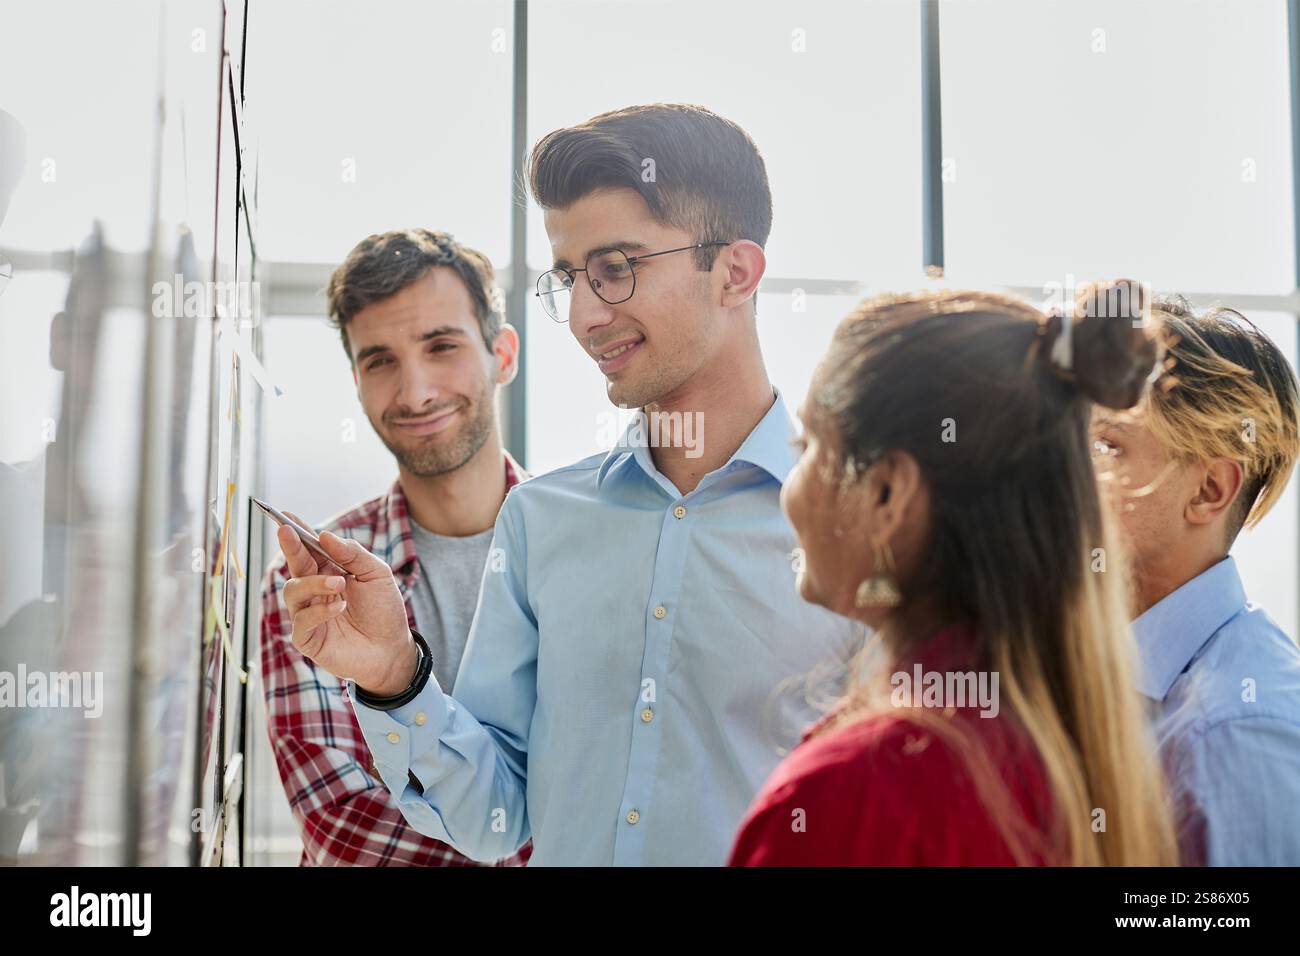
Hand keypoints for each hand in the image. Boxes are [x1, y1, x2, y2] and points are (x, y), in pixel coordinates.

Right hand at [278, 518, 417, 696]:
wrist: (392, 649)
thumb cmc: (384, 610)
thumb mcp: (377, 574)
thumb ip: (353, 554)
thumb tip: (326, 535)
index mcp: (329, 571)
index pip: (308, 549)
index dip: (296, 533)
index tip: (284, 516)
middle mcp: (315, 591)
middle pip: (295, 565)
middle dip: (290, 547)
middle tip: (287, 531)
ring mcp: (309, 614)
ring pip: (293, 591)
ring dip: (314, 583)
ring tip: (339, 583)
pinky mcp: (308, 638)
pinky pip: (301, 620)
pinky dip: (318, 612)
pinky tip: (339, 608)